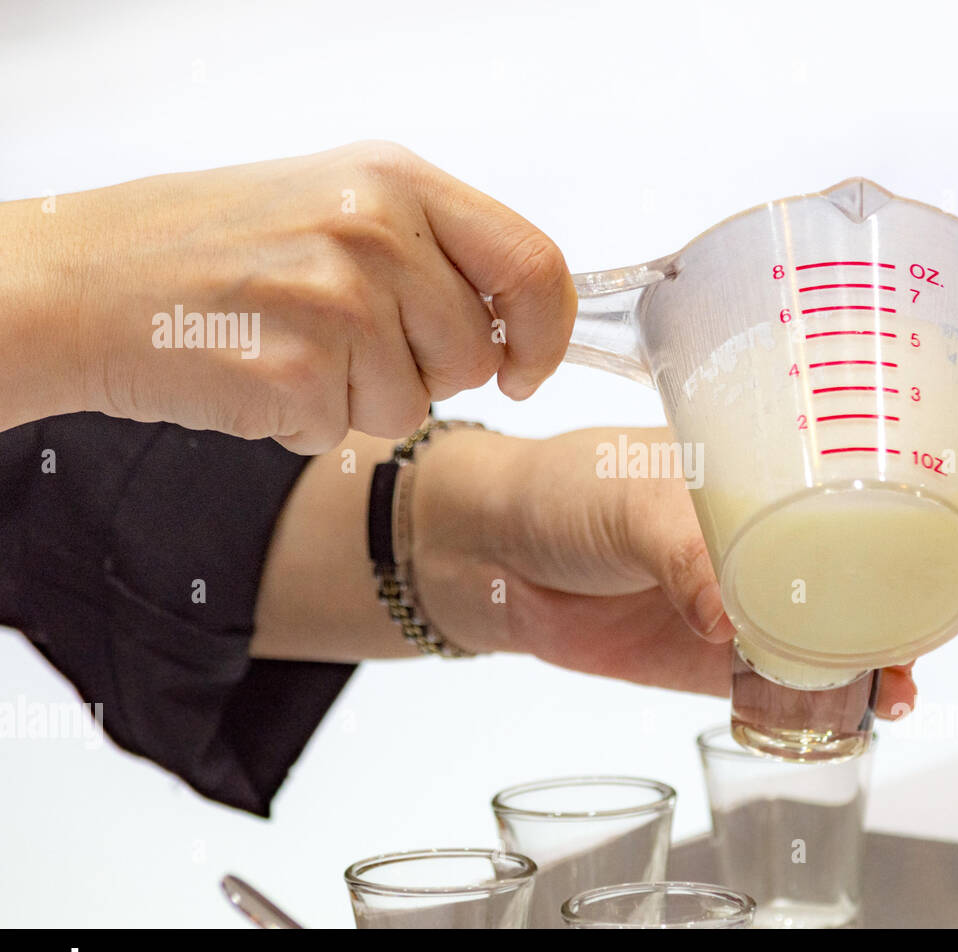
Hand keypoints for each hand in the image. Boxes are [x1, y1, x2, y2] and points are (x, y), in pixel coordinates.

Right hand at [1, 142, 575, 449]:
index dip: (543, 334)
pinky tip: (258, 375)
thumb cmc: (211, 245)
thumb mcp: (337, 203)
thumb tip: (520, 314)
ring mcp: (336, 302)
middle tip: (344, 343)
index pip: (533, 266)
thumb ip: (432, 247)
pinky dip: (304, 425)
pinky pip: (344, 434)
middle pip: (474, 357)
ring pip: (413, 407)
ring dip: (358, 402)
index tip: (526, 369)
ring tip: (290, 349)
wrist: (86, 279)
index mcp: (396, 182)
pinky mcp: (296, 371)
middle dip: (424, 374)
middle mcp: (375, 233)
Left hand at [411, 426, 917, 711]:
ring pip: (827, 639)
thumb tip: (730, 620)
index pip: (853, 498)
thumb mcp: (627, 499)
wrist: (492, 555)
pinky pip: (777, 686)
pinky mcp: (712, 660)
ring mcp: (742, 603)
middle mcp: (763, 539)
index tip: (937, 565)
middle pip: (855, 577)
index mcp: (758, 475)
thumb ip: (680, 551)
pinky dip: (813, 706)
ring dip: (867, 667)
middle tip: (915, 648)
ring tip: (891, 692)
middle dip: (898, 614)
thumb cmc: (561, 492)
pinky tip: (839, 719)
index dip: (904, 533)